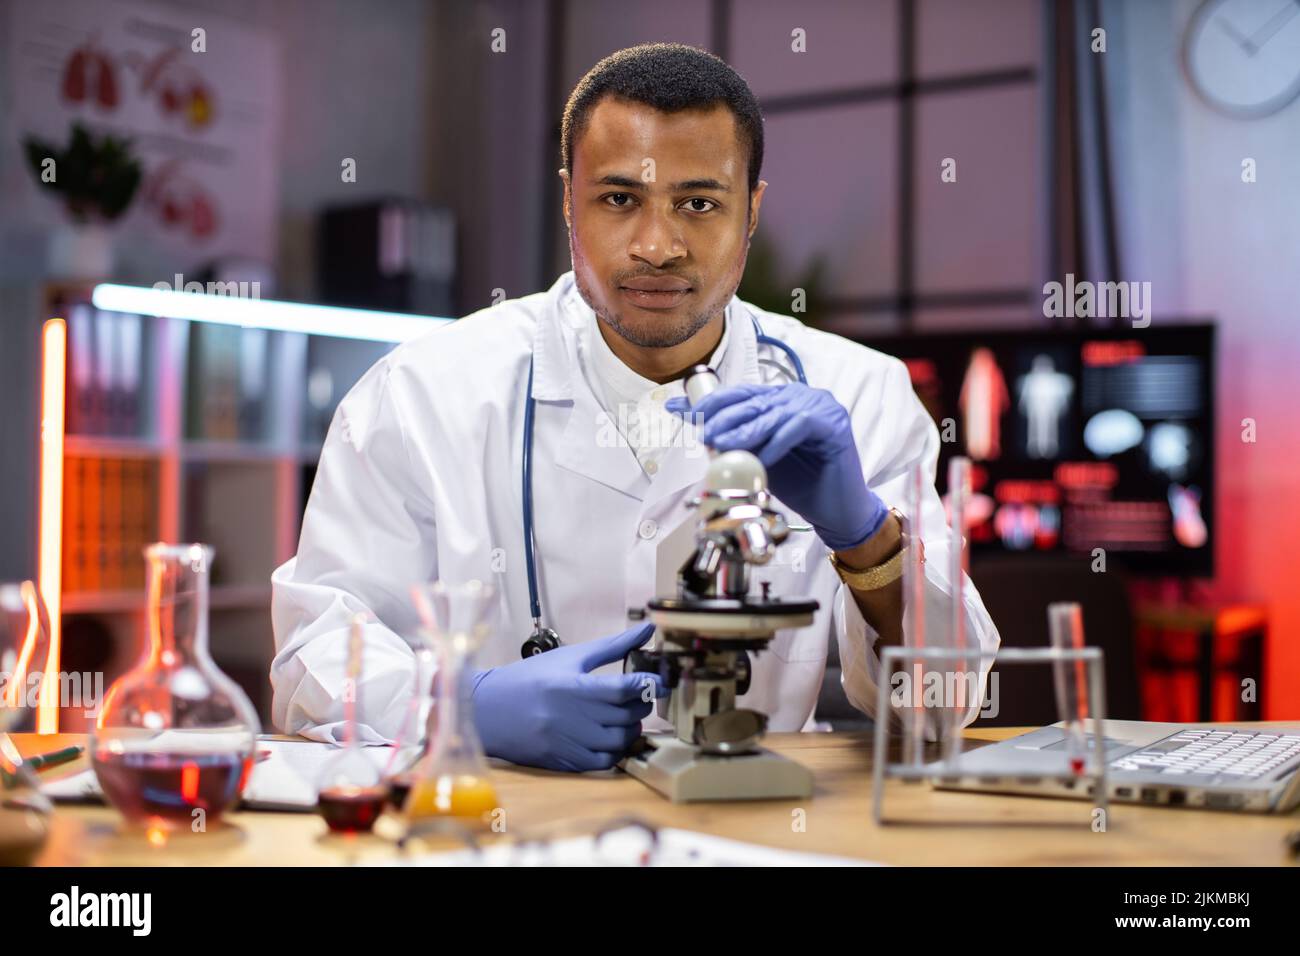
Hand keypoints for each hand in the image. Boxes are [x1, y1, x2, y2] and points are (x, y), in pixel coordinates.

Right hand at [471, 622, 664, 771]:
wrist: (489, 710)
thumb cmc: (531, 678)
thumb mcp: (570, 656)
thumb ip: (613, 645)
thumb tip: (648, 627)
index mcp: (577, 687)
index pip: (626, 688)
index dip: (650, 684)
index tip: (662, 680)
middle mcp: (575, 718)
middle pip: (629, 714)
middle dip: (641, 703)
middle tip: (638, 694)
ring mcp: (571, 743)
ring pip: (621, 740)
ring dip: (631, 727)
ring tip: (624, 715)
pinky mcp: (566, 761)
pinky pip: (605, 761)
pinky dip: (615, 749)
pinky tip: (609, 734)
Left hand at [666, 383, 887, 551]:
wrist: (835, 511)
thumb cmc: (799, 484)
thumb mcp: (755, 458)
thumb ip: (732, 441)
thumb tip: (696, 428)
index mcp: (779, 399)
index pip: (740, 394)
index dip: (711, 402)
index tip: (682, 411)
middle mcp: (799, 395)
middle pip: (754, 401)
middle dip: (724, 416)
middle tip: (704, 433)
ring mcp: (819, 406)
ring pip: (774, 413)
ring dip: (745, 430)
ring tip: (722, 444)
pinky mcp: (834, 423)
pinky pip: (799, 426)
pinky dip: (777, 442)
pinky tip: (761, 459)